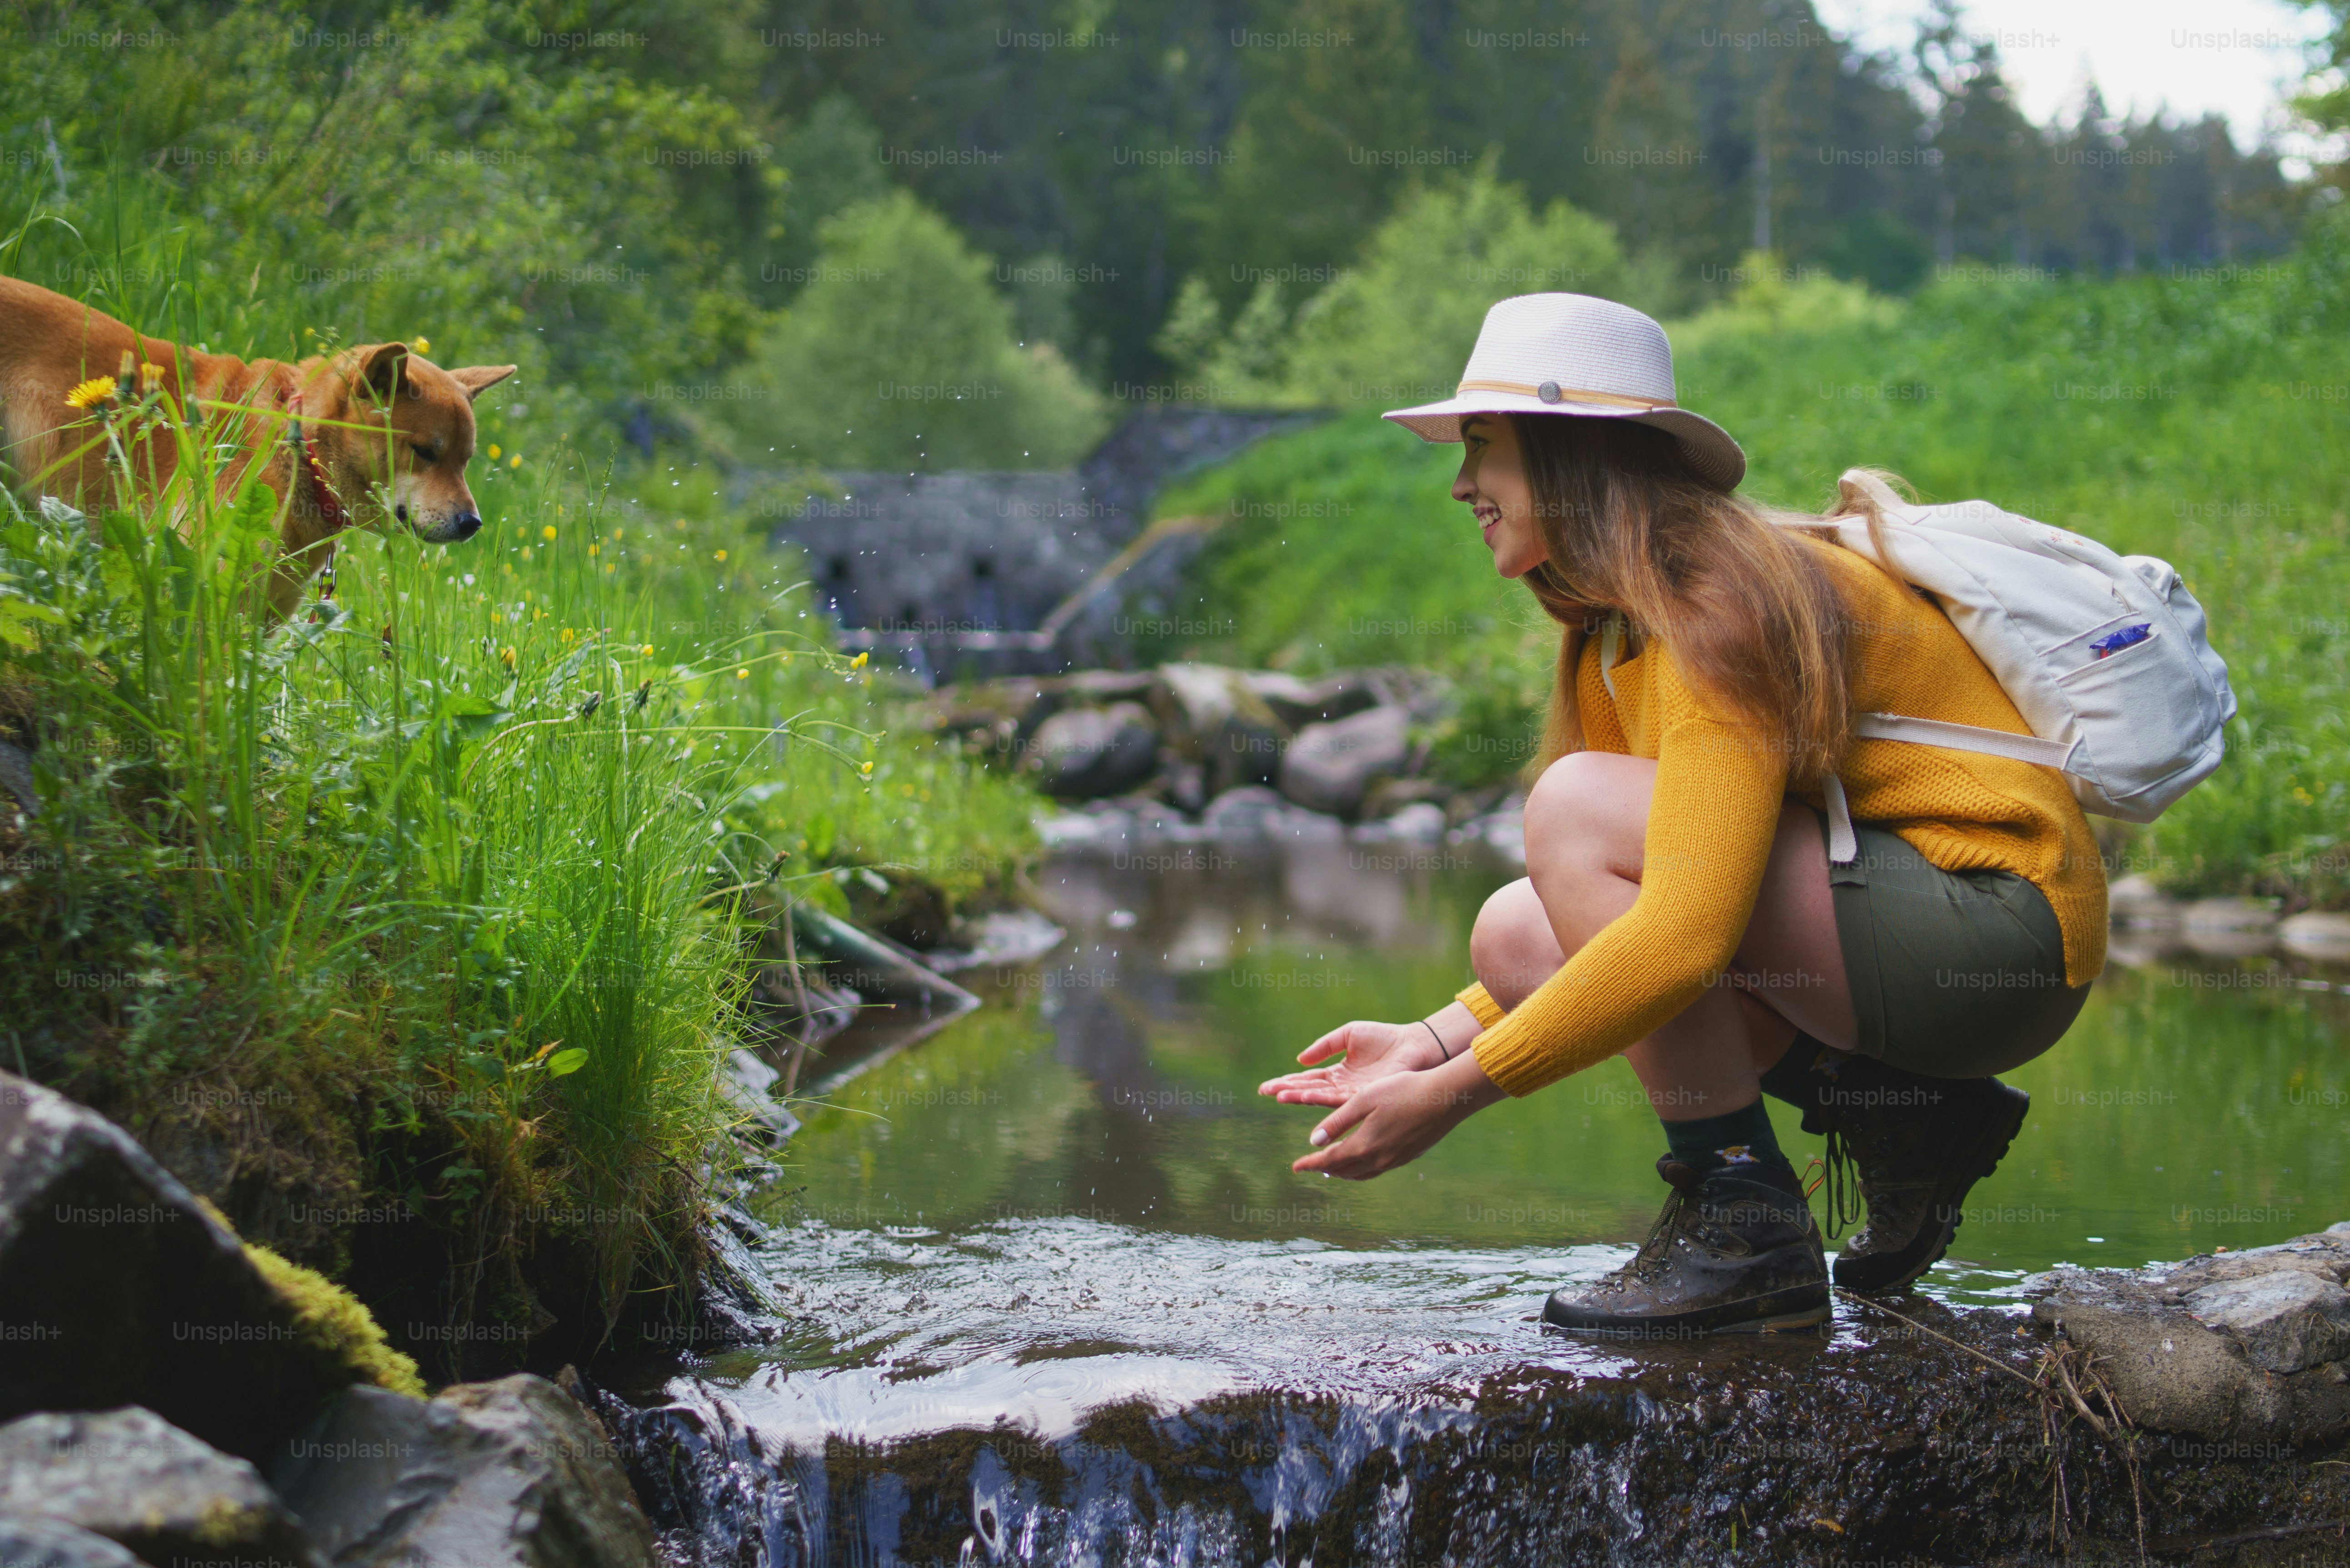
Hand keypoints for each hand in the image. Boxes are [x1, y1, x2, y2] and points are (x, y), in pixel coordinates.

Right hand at [1258, 1018, 1444, 1107]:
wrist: (1412, 1045)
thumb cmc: (1384, 1038)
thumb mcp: (1348, 1035)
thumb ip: (1324, 1046)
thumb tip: (1300, 1060)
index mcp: (1338, 1073)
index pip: (1307, 1078)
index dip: (1287, 1081)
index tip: (1266, 1087)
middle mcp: (1342, 1086)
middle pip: (1309, 1089)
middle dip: (1287, 1090)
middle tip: (1266, 1091)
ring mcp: (1352, 1093)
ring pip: (1321, 1097)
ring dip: (1300, 1096)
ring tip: (1281, 1095)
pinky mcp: (1364, 1096)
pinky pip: (1339, 1098)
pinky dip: (1321, 1098)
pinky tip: (1305, 1095)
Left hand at [1290, 1051, 1506, 1179]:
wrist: (1445, 1098)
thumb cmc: (1402, 1091)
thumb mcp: (1363, 1100)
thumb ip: (1337, 1122)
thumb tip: (1314, 1141)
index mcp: (1364, 1145)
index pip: (1329, 1160)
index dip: (1310, 1163)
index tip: (1295, 1166)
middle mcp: (1379, 1159)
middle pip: (1344, 1171)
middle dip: (1324, 1168)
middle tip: (1310, 1165)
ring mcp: (1395, 1160)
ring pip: (1361, 1173)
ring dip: (1344, 1171)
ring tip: (1332, 1166)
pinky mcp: (1408, 1156)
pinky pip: (1377, 1169)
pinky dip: (1362, 1168)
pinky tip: (1363, 1159)